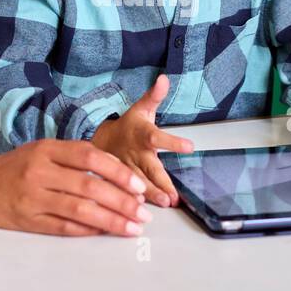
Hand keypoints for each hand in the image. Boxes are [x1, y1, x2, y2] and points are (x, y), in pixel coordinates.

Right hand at [0, 139, 151, 236]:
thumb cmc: (13, 168)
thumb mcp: (41, 151)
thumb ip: (73, 158)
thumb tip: (115, 173)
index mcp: (46, 149)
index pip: (90, 156)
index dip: (117, 172)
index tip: (138, 187)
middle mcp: (39, 171)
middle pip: (89, 186)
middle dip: (122, 202)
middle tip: (143, 214)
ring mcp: (32, 197)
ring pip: (79, 210)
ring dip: (111, 221)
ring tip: (132, 228)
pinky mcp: (26, 220)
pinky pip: (63, 227)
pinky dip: (88, 231)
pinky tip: (105, 234)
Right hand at [91, 75, 194, 206]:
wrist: (101, 139)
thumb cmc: (128, 126)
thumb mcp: (141, 109)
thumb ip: (154, 96)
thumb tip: (164, 78)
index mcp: (141, 134)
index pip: (158, 136)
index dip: (173, 141)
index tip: (189, 146)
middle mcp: (134, 152)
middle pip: (149, 167)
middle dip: (161, 181)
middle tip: (173, 195)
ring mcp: (126, 168)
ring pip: (139, 183)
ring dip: (152, 194)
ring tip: (166, 203)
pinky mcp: (120, 179)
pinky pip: (126, 192)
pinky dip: (132, 202)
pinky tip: (139, 212)